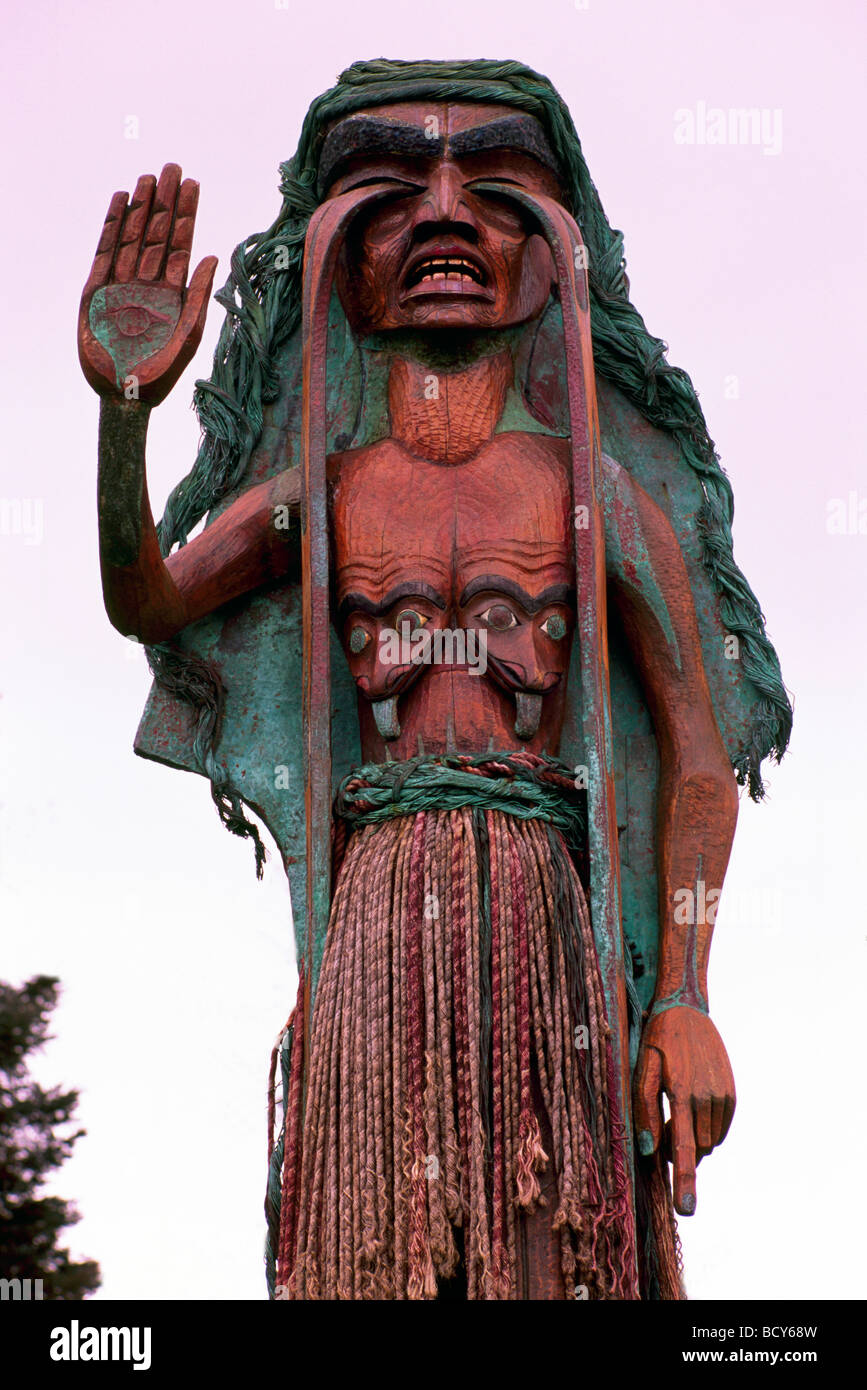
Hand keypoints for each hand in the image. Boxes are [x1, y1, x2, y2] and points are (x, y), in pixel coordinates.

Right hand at [78, 164, 216, 404]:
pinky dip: (112, 225)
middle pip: (157, 234)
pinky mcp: (96, 290)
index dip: (188, 215)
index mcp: (173, 294)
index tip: (194, 185)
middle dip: (166, 202)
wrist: (126, 395)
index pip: (181, 246)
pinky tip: (121, 202)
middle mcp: (148, 284)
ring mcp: (122, 285)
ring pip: (132, 236)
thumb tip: (213, 255)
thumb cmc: (162, 373)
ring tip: (148, 177)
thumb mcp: (189, 333)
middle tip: (173, 167)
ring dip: (141, 207)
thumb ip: (200, 295)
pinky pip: (105, 251)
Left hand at [633, 1005, 734, 1215]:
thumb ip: (644, 1110)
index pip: (682, 1148)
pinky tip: (692, 1104)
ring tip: (676, 1109)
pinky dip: (706, 1127)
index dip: (684, 1181)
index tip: (686, 1209)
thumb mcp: (643, 1069)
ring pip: (708, 1141)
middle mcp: (707, 1098)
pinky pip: (720, 1129)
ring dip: (692, 1138)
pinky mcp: (732, 1094)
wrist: (686, 1009)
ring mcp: (723, 1096)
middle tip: (662, 1129)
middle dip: (679, 1152)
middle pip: (695, 1150)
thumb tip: (648, 1149)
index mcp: (682, 1094)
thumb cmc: (657, 1041)